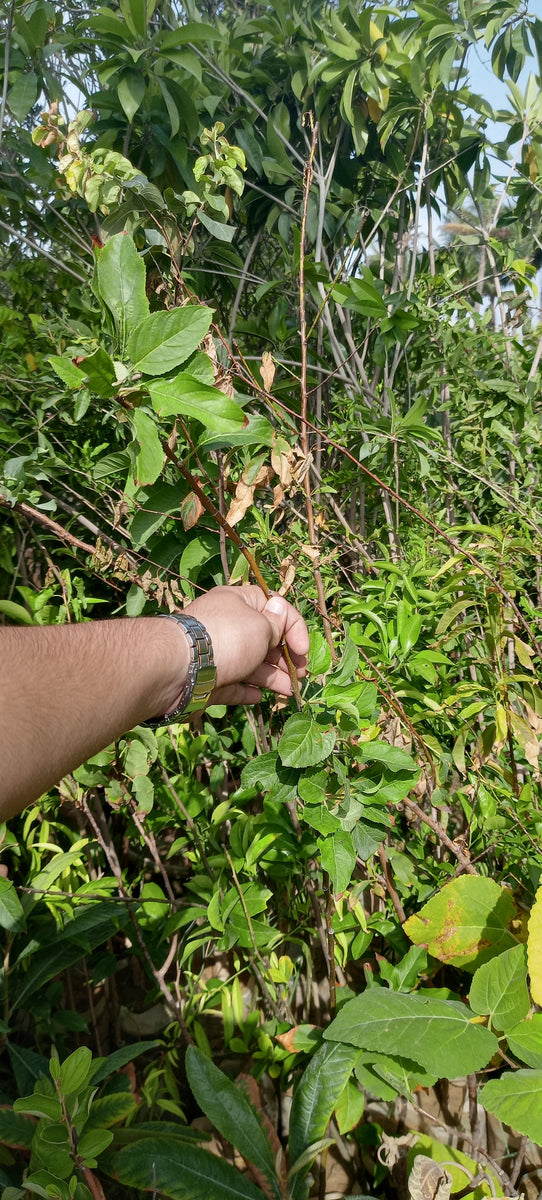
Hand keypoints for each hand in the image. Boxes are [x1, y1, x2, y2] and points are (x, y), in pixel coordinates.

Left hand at [184, 585, 308, 705]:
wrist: (177, 669)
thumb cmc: (225, 639)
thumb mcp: (260, 626)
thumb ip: (276, 624)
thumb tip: (279, 610)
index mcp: (238, 602)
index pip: (274, 607)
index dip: (294, 627)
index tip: (303, 651)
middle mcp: (227, 624)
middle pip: (263, 639)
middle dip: (285, 657)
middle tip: (300, 674)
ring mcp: (216, 654)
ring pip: (251, 664)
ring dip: (273, 677)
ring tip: (289, 691)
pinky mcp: (207, 680)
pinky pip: (232, 684)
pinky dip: (247, 690)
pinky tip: (259, 697)